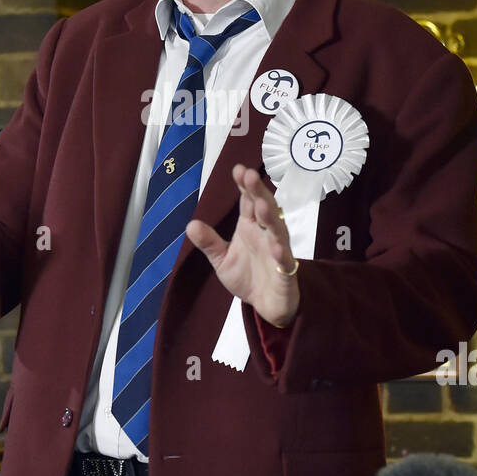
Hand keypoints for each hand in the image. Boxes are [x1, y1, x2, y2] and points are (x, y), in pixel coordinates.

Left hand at [185, 164, 298, 327]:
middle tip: (250, 176)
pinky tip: (276, 247)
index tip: (238, 170)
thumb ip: (209, 243)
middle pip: (263, 208)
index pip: (247, 201)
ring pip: (276, 230)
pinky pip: (285, 261)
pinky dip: (281, 253)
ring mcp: (278, 251)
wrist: (266, 305)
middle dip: (258, 192)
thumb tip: (191, 224)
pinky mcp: (285, 272)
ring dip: (270, 217)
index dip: (244, 186)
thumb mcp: (222, 260)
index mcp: (250, 227)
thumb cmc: (248, 276)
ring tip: (261, 205)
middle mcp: (265, 234)